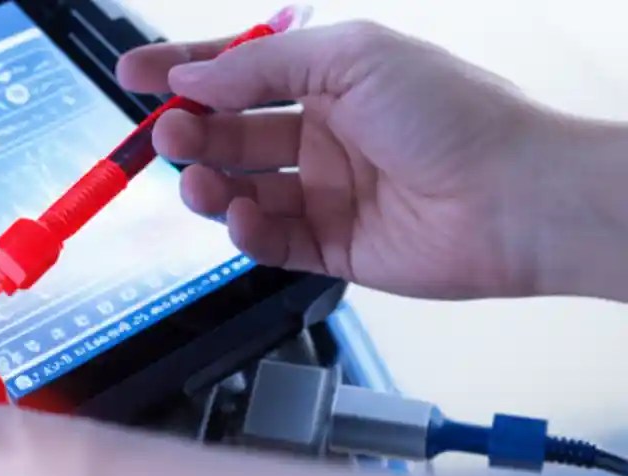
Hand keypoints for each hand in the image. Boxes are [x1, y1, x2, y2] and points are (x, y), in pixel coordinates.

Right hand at [117, 21, 621, 299]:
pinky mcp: (331, 245)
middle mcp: (325, 134)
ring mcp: (326, 191)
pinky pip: (268, 240)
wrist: (512, 198)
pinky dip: (245, 230)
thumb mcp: (350, 60)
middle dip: (191, 132)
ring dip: (210, 184)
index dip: (185, 72)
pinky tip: (241, 217)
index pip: (240, 72)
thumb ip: (261, 69)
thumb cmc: (454, 115)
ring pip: (241, 189)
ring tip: (197, 182)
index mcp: (331, 78)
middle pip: (232, 133)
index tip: (133, 76)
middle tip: (165, 133)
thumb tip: (195, 78)